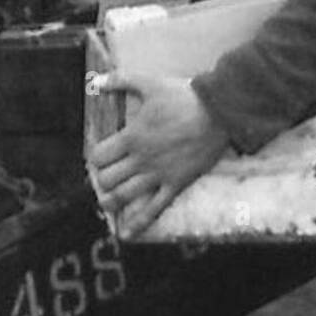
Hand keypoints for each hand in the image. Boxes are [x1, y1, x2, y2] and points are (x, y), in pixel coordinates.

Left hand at [89, 73, 230, 238]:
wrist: (219, 113)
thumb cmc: (183, 97)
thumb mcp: (149, 83)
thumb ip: (120, 81)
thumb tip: (97, 80)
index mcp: (132, 136)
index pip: (99, 157)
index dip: (96, 158)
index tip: (101, 157)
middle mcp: (141, 159)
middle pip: (107, 180)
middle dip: (102, 179)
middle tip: (106, 177)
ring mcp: (158, 174)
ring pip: (124, 196)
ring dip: (111, 202)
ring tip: (107, 202)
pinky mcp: (176, 184)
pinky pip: (153, 209)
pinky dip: (138, 224)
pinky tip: (127, 234)